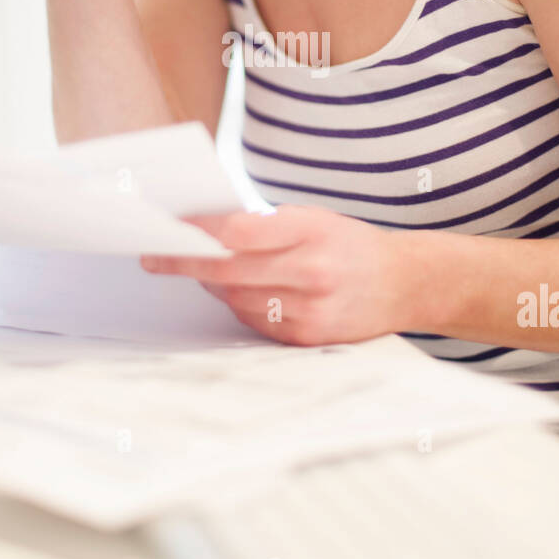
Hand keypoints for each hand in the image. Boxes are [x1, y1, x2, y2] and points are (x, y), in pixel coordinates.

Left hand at [139, 204, 434, 345]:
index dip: (199, 229)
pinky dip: (238, 303)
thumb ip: (266, 225)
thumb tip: (206, 230)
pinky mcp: (305, 339)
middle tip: (154, 255)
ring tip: (203, 267)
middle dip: (185, 261)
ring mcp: (308, 311)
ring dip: (212, 282)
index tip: (171, 225)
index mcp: (312, 232)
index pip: (239, 230)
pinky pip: (253, 321)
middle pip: (228, 270)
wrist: (404, 284)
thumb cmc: (351, 244)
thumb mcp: (315, 219)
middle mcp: (311, 273)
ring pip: (235, 298)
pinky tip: (240, 290)